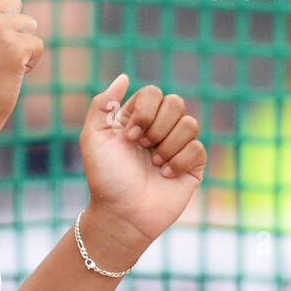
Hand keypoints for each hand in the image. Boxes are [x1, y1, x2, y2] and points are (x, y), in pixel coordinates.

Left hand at [78, 74, 206, 243]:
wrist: (122, 213)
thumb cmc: (105, 177)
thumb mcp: (93, 137)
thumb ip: (102, 104)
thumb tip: (124, 77)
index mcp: (136, 118)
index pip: (153, 93)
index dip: (143, 111)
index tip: (128, 136)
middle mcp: (158, 128)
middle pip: (175, 102)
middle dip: (157, 127)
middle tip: (142, 147)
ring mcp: (177, 146)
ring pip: (190, 123)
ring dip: (167, 146)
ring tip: (153, 164)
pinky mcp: (193, 165)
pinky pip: (198, 148)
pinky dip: (179, 162)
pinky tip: (164, 175)